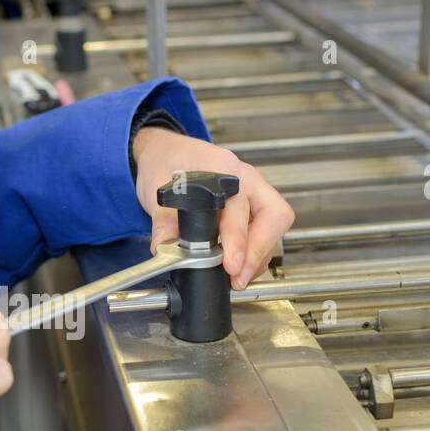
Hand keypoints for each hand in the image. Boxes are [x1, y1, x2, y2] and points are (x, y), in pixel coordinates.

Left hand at [133, 127, 294, 289]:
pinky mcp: (252, 207)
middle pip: (273, 216)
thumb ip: (162, 218)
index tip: (231, 264)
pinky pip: (266, 232)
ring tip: (236, 278)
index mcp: (222, 167)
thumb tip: (166, 246)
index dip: (238, 238)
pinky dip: (255, 254)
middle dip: (258, 251)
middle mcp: (245, 178)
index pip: (239, 205)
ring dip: (258, 256)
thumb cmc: (167, 160)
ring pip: (274, 226)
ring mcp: (252, 192)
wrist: (167, 152)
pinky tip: (238, 267)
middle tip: (239, 277)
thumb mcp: (156, 186)